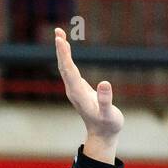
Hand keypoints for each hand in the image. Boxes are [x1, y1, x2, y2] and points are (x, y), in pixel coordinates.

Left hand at [54, 27, 122, 162]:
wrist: (102, 135)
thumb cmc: (108, 125)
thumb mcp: (109, 114)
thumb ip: (106, 100)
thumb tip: (105, 84)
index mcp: (79, 94)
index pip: (69, 71)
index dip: (64, 55)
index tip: (61, 41)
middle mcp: (73, 91)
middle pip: (64, 67)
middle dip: (61, 50)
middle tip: (58, 32)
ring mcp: (74, 90)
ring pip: (65, 68)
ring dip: (62, 52)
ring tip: (60, 36)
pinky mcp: (78, 89)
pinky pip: (70, 70)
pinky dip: (67, 57)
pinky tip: (66, 50)